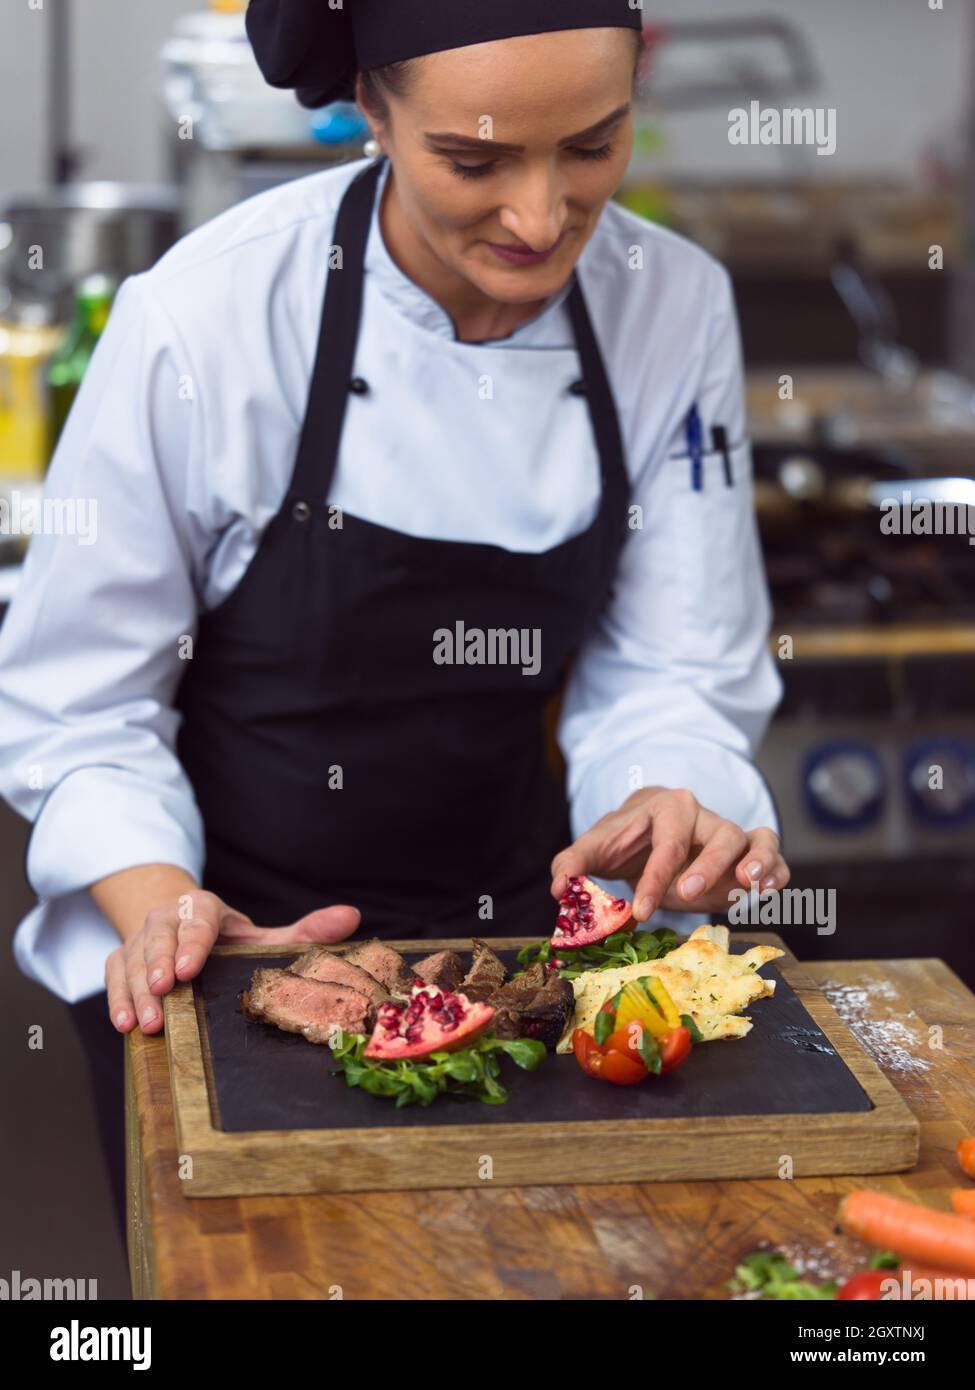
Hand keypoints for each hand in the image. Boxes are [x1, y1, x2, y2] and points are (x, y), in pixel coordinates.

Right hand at [104, 891, 360, 1034]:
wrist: (182, 932)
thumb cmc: (231, 941)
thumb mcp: (264, 938)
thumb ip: (305, 933)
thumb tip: (352, 916)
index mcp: (203, 908)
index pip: (196, 918)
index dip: (191, 941)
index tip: (188, 968)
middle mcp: (167, 918)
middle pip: (157, 937)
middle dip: (157, 965)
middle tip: (163, 993)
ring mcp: (140, 938)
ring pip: (132, 958)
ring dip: (136, 991)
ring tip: (145, 1022)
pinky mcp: (122, 958)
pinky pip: (113, 974)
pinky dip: (116, 998)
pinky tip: (125, 1024)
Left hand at [551, 786, 788, 922]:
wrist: (647, 831)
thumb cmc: (623, 840)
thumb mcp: (594, 847)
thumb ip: (571, 863)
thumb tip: (559, 887)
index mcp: (667, 808)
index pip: (667, 842)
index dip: (654, 879)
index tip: (639, 911)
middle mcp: (705, 816)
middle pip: (720, 835)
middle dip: (706, 867)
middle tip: (686, 895)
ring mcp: (730, 834)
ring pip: (757, 839)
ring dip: (759, 861)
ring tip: (749, 884)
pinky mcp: (747, 854)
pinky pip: (775, 855)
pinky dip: (777, 871)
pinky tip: (766, 892)